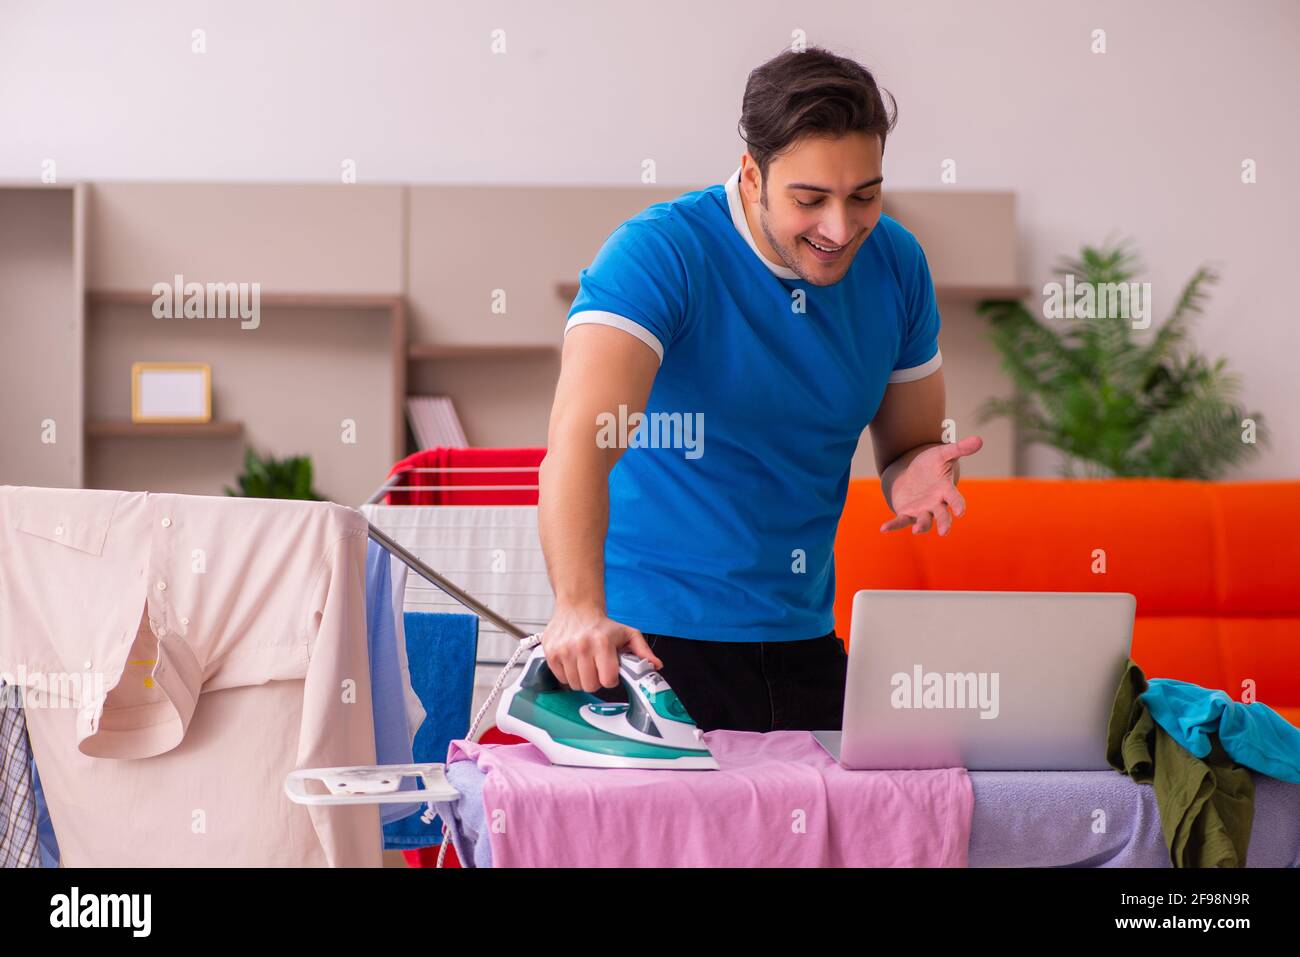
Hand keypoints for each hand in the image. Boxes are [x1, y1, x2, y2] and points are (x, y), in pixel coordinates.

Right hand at [539, 602, 661, 691]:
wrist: (576, 608)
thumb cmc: (602, 624)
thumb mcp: (627, 634)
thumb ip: (643, 651)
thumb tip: (655, 665)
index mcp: (603, 642)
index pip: (608, 681)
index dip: (610, 679)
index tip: (609, 671)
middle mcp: (581, 646)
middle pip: (590, 686)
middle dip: (595, 681)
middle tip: (596, 668)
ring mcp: (564, 650)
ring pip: (575, 684)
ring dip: (581, 678)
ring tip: (585, 664)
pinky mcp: (550, 654)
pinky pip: (560, 678)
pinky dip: (567, 674)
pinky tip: (573, 662)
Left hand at [880, 435, 983, 535]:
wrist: (909, 472)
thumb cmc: (929, 464)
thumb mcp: (942, 454)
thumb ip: (959, 449)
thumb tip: (979, 440)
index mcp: (945, 490)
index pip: (954, 498)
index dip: (958, 504)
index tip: (961, 512)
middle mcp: (935, 503)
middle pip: (941, 515)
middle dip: (944, 522)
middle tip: (944, 531)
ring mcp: (921, 510)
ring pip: (924, 522)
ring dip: (922, 526)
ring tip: (917, 531)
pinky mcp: (906, 513)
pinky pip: (900, 521)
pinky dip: (893, 525)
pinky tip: (884, 528)